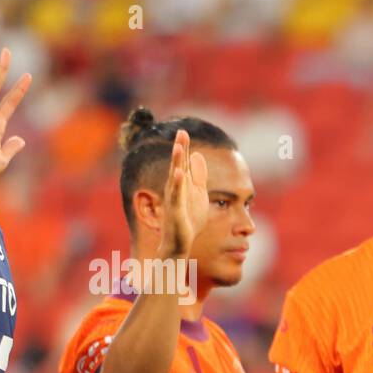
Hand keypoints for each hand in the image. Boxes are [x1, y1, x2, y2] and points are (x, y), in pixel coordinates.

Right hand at [157, 129, 208, 262]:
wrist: (180, 242)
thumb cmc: (189, 218)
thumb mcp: (198, 193)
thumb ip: (198, 175)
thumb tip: (197, 155)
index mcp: (183, 184)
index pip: (183, 162)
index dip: (184, 147)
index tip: (184, 131)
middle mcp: (176, 189)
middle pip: (178, 165)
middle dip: (180, 149)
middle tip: (181, 132)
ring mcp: (174, 199)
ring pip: (175, 177)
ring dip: (177, 162)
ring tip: (179, 147)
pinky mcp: (176, 210)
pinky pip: (177, 196)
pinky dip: (178, 184)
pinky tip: (180, 173)